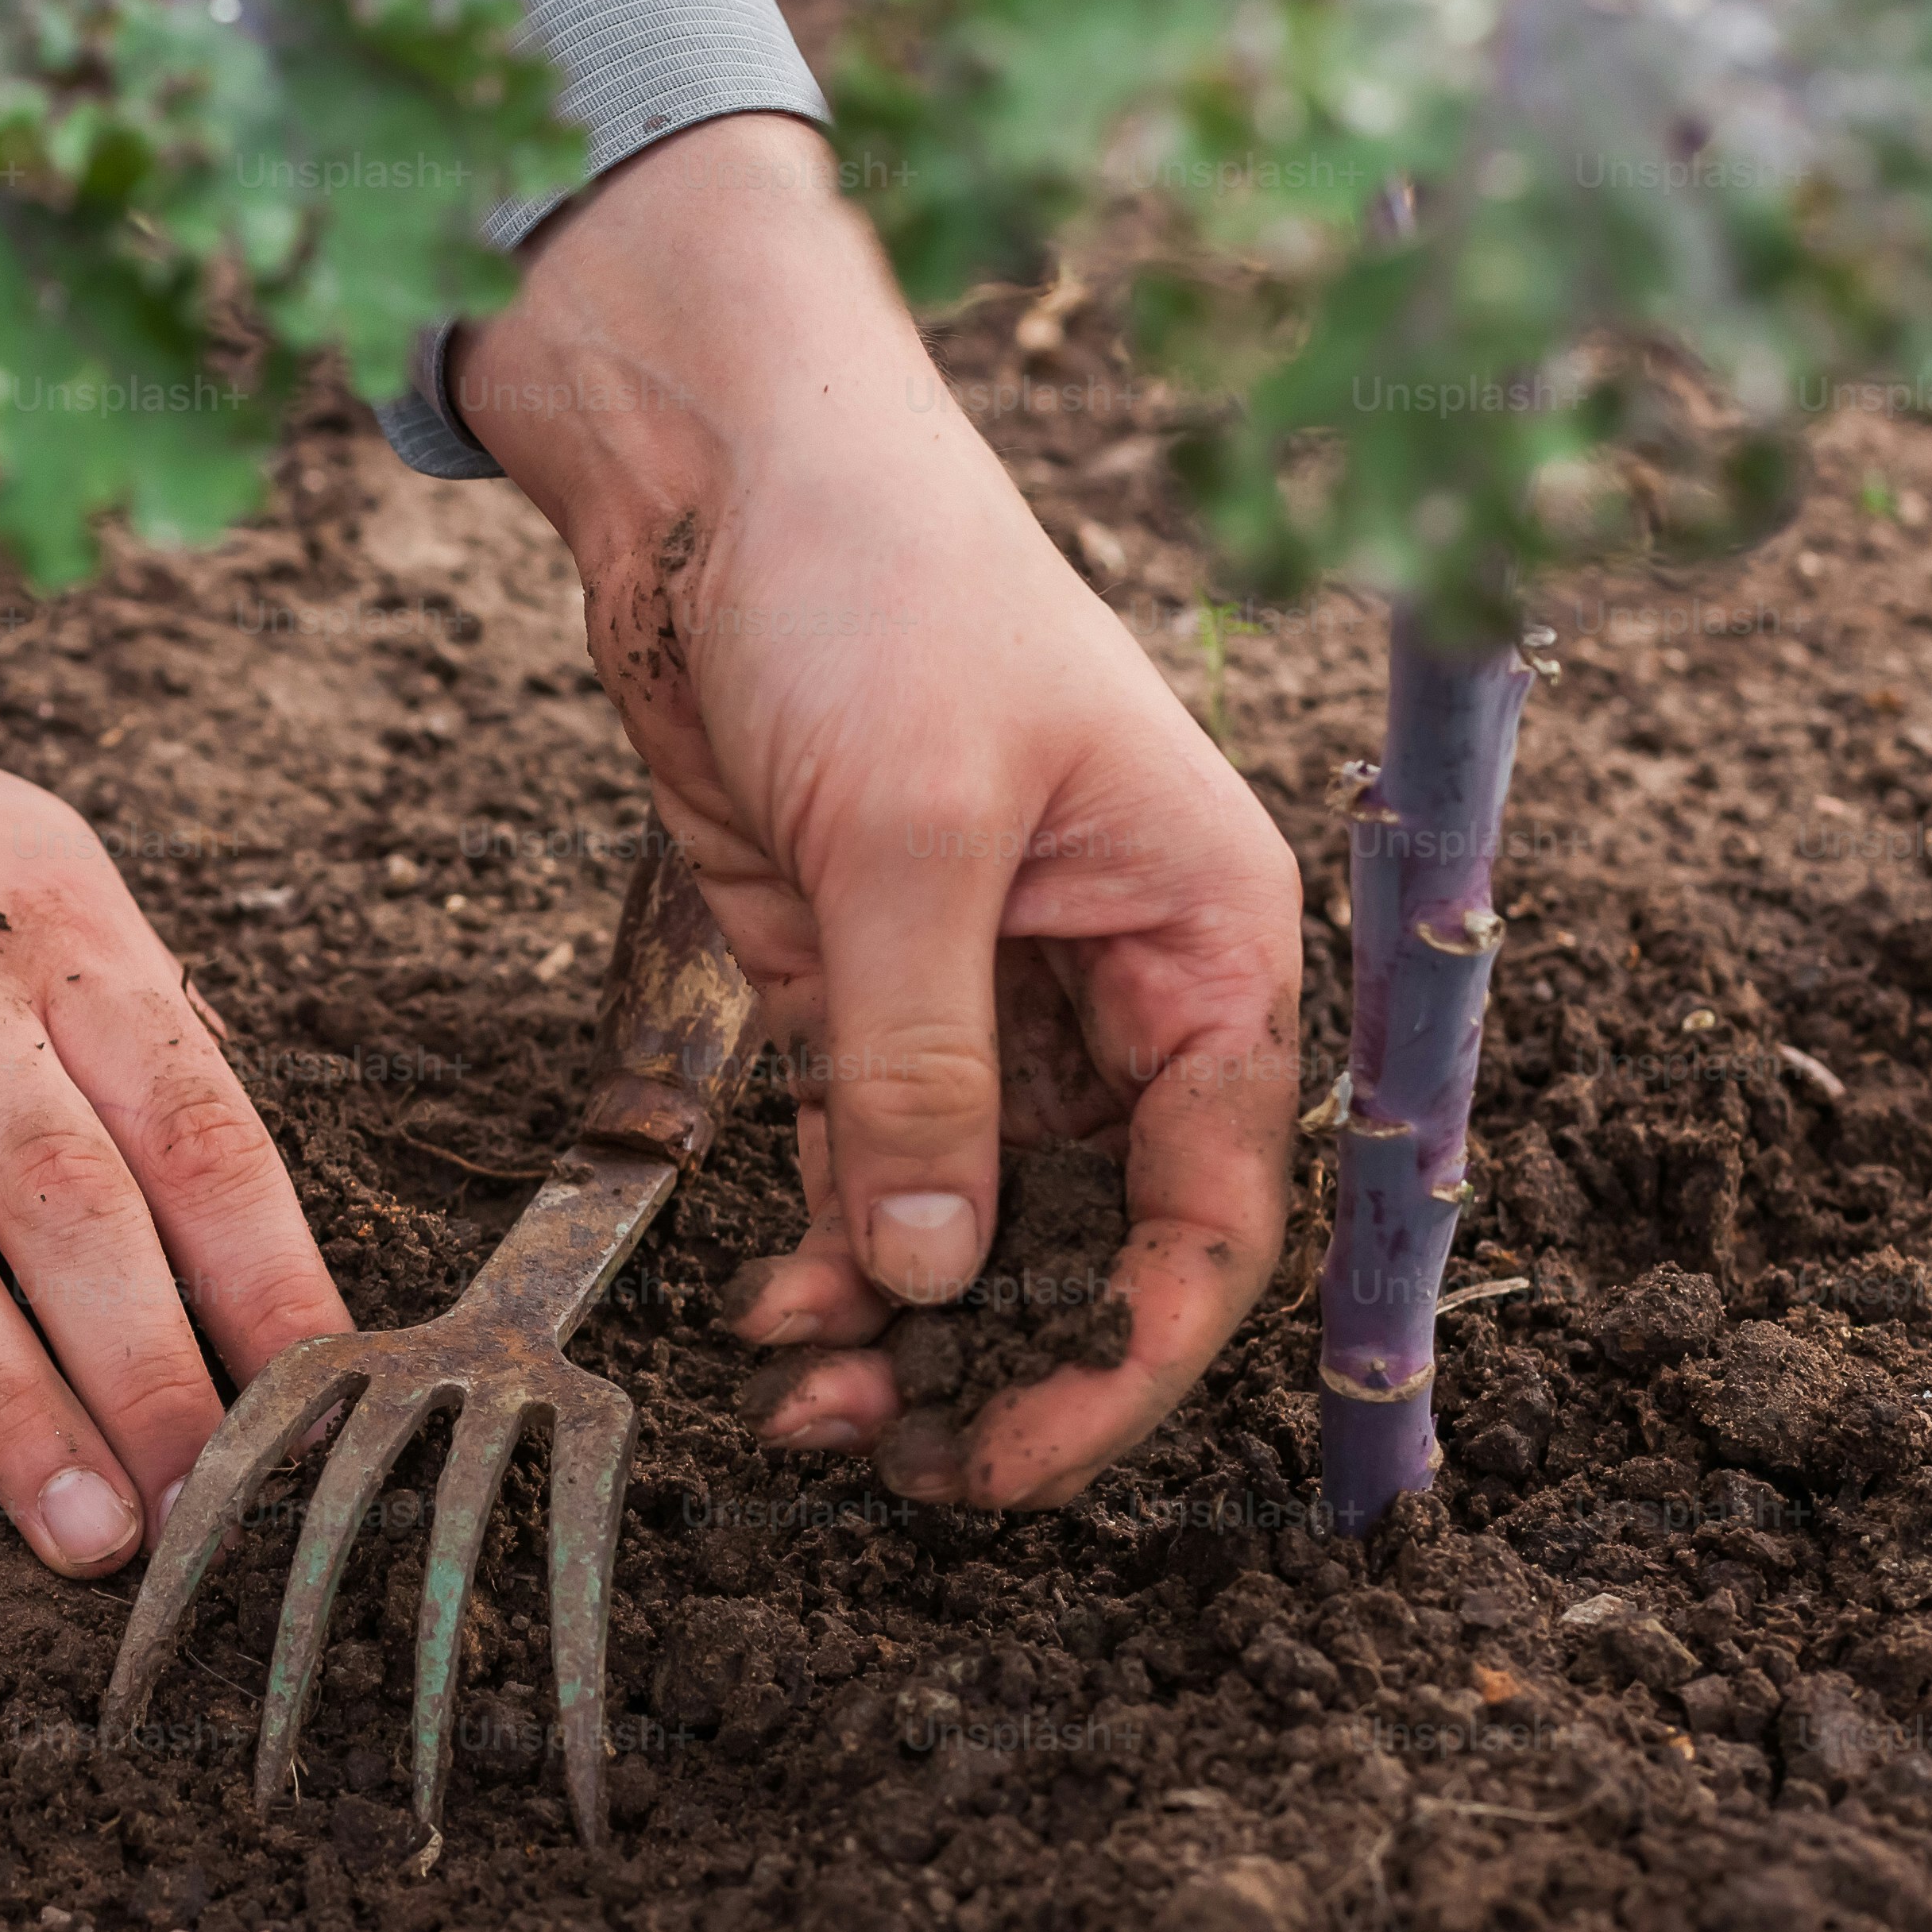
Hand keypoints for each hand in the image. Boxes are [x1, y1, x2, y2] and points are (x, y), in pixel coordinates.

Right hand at [0, 554, 351, 1571]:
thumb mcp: (44, 861)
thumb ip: (143, 1013)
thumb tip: (248, 1183)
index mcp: (56, 936)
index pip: (194, 1126)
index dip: (270, 1272)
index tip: (330, 1398)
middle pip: (68, 1204)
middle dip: (158, 1374)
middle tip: (219, 1517)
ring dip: (6, 1408)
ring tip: (84, 1537)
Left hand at [453, 115, 1302, 1505]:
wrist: (719, 472)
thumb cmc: (872, 591)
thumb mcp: (906, 836)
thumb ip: (924, 1067)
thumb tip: (939, 1278)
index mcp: (1205, 937)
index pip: (1212, 1209)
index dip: (1127, 1355)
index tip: (1016, 1455)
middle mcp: (1118, 981)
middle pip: (1094, 1236)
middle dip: (1000, 1357)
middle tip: (888, 1459)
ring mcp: (985, 986)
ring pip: (975, 1214)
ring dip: (902, 1320)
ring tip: (801, 1405)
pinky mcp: (863, 978)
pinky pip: (875, 1153)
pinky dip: (835, 1239)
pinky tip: (775, 1302)